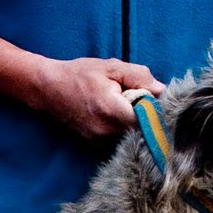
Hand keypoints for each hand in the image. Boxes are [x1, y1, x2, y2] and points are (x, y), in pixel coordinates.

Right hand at [29, 57, 164, 139]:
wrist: (49, 89)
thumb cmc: (80, 74)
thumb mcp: (112, 66)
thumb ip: (140, 76)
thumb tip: (163, 90)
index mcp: (111, 109)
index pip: (147, 120)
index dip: (157, 113)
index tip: (160, 103)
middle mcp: (106, 131)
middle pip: (141, 132)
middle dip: (148, 119)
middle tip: (146, 103)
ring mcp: (99, 142)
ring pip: (131, 139)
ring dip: (137, 126)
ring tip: (130, 108)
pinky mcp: (95, 146)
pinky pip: (119, 142)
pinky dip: (125, 132)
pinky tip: (119, 117)